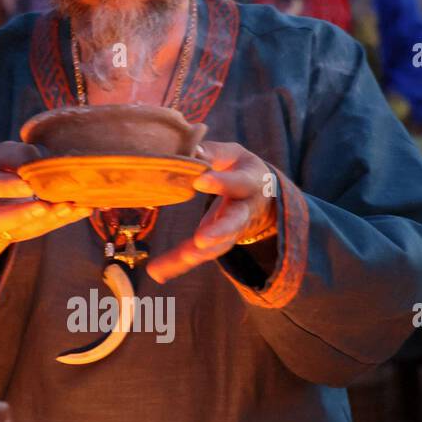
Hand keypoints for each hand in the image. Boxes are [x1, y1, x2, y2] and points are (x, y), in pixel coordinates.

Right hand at [0, 141, 91, 265]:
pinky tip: (81, 210)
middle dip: (21, 214)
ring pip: (19, 230)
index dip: (5, 187)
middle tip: (45, 207)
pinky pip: (37, 232)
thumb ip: (15, 155)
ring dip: (47, 220)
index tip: (28, 186)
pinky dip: (60, 221)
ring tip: (70, 207)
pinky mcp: (14, 237)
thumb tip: (38, 160)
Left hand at [147, 140, 277, 283]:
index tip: (200, 181)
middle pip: (234, 223)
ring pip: (216, 246)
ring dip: (195, 256)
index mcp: (251, 182)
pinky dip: (178, 266)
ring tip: (170, 264)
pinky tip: (157, 273)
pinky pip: (199, 255)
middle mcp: (245, 210)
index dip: (221, 183)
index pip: (238, 183)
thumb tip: (191, 149)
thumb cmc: (241, 168)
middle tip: (201, 240)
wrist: (264, 196)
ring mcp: (232, 231)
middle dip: (219, 232)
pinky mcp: (217, 243)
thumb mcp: (234, 155)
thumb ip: (214, 152)